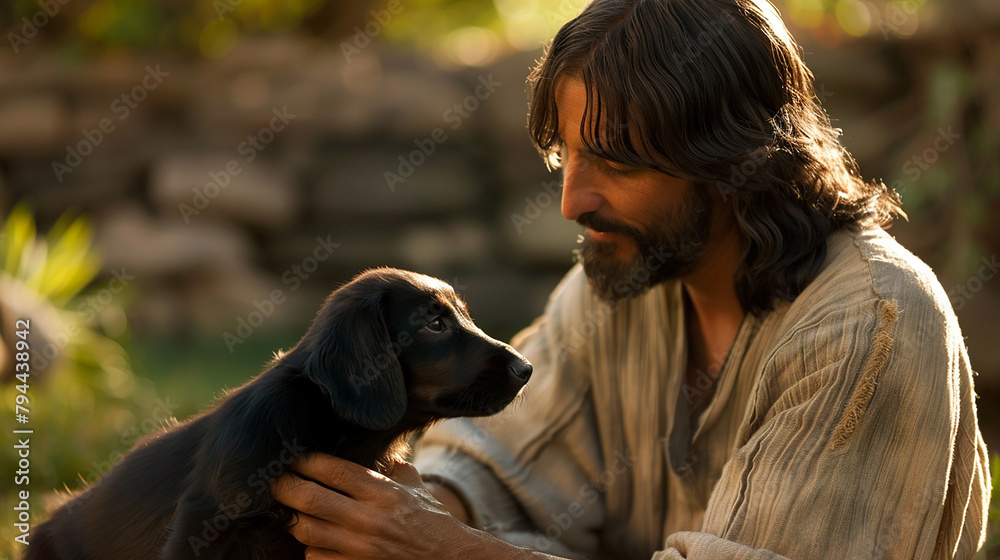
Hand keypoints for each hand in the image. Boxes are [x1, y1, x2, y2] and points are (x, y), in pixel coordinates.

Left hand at [271, 453, 480, 559]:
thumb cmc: (431, 521)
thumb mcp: (415, 486)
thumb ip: (392, 466)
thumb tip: (377, 449)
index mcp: (382, 492)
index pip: (332, 470)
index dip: (306, 461)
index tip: (295, 458)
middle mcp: (367, 519)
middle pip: (309, 498)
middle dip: (285, 487)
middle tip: (277, 481)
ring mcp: (358, 548)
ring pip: (304, 529)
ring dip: (293, 517)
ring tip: (290, 508)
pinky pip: (314, 556)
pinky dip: (309, 545)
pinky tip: (313, 536)